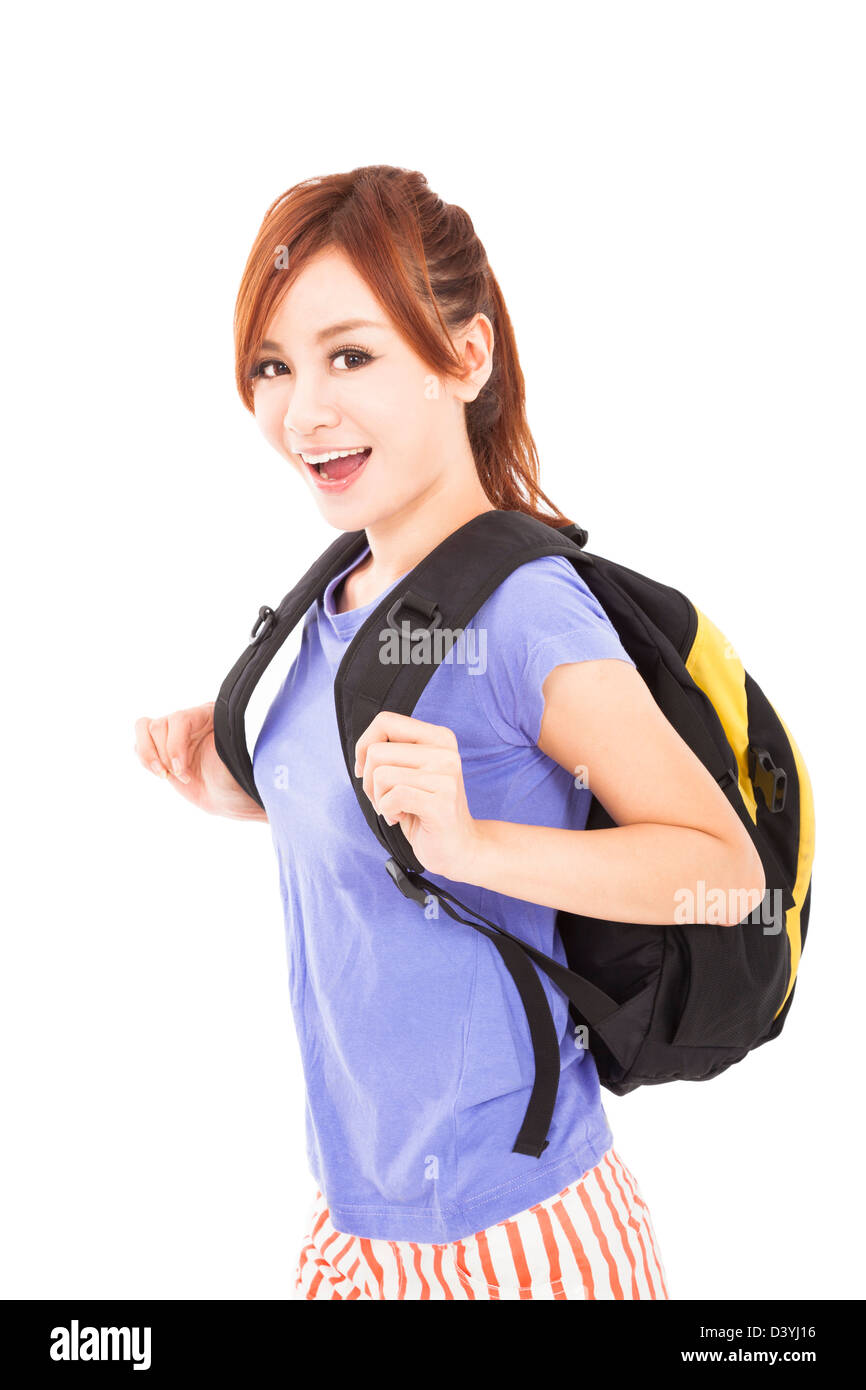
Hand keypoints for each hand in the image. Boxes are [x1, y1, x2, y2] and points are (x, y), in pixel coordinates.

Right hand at [133, 701, 267, 820]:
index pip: (179, 719)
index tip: (181, 771)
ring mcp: (174, 734)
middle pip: (158, 726)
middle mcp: (189, 719)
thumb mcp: (231, 761)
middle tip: (181, 776)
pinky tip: (163, 775)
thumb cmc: (234, 779)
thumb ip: (216, 747)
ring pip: (144, 729)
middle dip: (165, 756)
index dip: (175, 745)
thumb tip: (204, 738)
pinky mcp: (161, 748)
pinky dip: (145, 761)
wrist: (228, 798)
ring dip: (150, 757)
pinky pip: (139, 745)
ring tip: (166, 775)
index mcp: (209, 715)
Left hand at [354, 711, 482, 879]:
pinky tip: (400, 818)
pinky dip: (387, 811)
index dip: (364, 745)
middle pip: (376, 751)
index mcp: (439, 737)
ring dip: (378, 798)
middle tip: (384, 798)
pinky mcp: (441, 802)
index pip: (385, 721)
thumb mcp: (409, 773)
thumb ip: (393, 753)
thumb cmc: (425, 810)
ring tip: (394, 809)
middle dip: (369, 781)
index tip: (366, 770)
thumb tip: (362, 747)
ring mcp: (446, 776)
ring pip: (381, 775)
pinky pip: (392, 798)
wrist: (458, 848)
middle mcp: (446, 752)